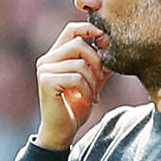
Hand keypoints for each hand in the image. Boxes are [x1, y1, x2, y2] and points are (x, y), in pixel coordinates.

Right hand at [35, 22, 109, 148]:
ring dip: (93, 81)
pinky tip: (88, 101)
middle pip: (78, 43)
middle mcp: (46, 60)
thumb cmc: (76, 107)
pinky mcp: (47, 82)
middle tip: (102, 79)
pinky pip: (76, 78)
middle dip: (96, 60)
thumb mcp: (92, 82)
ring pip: (80, 63)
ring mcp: (44, 70)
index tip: (104, 41)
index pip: (71, 29)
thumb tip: (115, 48)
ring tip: (95, 94)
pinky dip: (87, 90)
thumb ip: (100, 66)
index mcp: (55, 56)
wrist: (62, 131)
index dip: (89, 29)